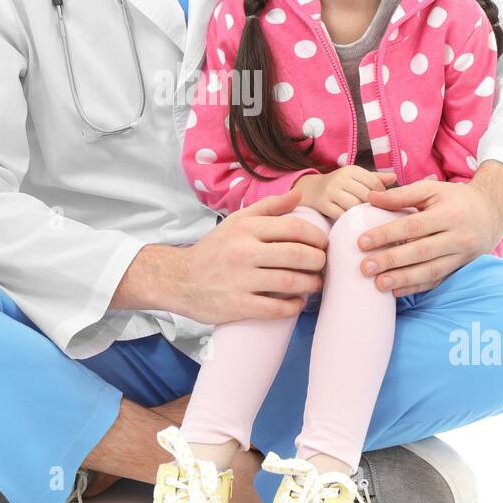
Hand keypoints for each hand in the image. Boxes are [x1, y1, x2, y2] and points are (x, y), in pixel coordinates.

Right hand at [177, 185, 330, 323]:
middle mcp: (244, 252)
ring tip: (315, 284)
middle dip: (318, 261)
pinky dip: (293, 306)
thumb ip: (269, 206)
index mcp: (247, 229)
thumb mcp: (237, 221)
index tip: (322, 244)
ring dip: (311, 284)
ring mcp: (241, 280)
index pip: (295, 229)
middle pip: (298, 256)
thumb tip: (299, 194)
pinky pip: (276, 308)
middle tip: (322, 265)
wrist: (180, 279)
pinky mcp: (238, 305)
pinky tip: (298, 302)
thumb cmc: (214, 249)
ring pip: (291, 282)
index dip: (317, 237)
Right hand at [292, 165, 397, 221]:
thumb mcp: (355, 178)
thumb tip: (395, 177)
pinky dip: (349, 221)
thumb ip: (374, 179)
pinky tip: (353, 224)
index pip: (374, 183)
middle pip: (366, 195)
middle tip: (377, 216)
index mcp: (351, 170)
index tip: (383, 205)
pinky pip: (341, 215)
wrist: (309, 190)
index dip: (382, 196)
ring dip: (362, 215)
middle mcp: (340, 178)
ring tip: (366, 221)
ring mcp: (330, 191)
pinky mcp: (322, 204)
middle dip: (373, 207)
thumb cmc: (339, 186)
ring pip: (354, 206)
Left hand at [355, 161, 502, 295]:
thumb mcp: (432, 189)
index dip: (387, 234)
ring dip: (403, 280)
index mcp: (449, 214)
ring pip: (430, 271)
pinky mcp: (462, 268)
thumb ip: (402, 194)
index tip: (362, 242)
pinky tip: (397, 292)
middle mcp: (458, 237)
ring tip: (379, 284)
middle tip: (365, 267)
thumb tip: (370, 197)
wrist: (492, 211)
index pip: (414, 226)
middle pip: (421, 251)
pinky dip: (417, 287)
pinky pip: (438, 281)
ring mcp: (462, 256)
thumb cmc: (456, 199)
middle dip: (391, 261)